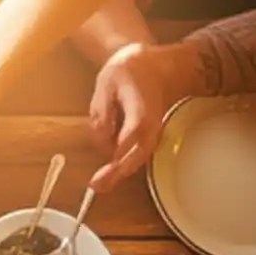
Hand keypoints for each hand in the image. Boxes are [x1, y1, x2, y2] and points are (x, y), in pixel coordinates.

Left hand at [88, 43, 176, 192]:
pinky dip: (122, 168)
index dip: (125, 144)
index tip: (112, 159)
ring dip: (119, 173)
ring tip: (99, 186)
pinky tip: (107, 178)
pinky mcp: (148, 139)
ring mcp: (153, 133)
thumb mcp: (107, 82)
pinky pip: (137, 156)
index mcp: (142, 104)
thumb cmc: (128, 73)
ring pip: (139, 157)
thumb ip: (102, 111)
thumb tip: (102, 138)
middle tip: (98, 185)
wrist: (157, 68)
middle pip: (140, 150)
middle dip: (119, 170)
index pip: (137, 127)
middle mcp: (152, 123)